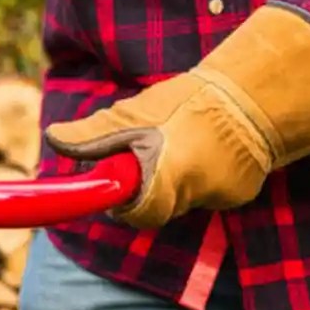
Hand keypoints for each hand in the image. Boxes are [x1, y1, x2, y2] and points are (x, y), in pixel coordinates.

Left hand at [44, 4, 309, 229]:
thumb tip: (54, 138)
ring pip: (181, 199)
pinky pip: (207, 192)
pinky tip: (205, 147)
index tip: (118, 179)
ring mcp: (223, 196)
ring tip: (180, 140)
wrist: (255, 93)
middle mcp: (197, 194)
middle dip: (145, 187)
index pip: (136, 215)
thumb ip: (93, 135)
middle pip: (157, 210)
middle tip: (147, 153)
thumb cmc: (189, 102)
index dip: (122, 204)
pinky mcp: (241, 193)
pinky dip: (200, 175)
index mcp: (168, 177)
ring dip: (172, 178)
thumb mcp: (134, 114)